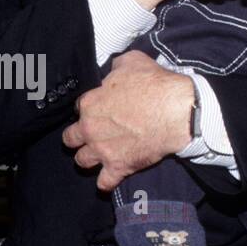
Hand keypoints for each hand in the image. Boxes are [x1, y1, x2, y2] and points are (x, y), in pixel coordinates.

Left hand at [61, 50, 194, 190]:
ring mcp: (102, 150)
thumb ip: (116, 66)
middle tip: (91, 136)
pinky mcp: (119, 167)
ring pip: (81, 161)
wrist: (176, 111)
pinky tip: (109, 179)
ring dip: (88, 159)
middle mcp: (90, 128)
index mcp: (90, 103)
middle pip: (70, 138)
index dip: (88, 110)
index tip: (98, 111)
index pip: (78, 108)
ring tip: (98, 156)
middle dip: (78, 137)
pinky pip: (103, 183)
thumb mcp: (133, 62)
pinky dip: (106, 182)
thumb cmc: (155, 85)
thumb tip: (113, 69)